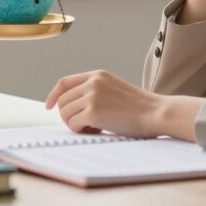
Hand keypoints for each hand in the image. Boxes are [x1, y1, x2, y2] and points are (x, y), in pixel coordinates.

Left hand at [44, 70, 201, 139]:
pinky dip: (81, 130)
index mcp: (97, 75)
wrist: (156, 112)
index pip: (64, 82)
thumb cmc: (138, 107)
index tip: (49, 106)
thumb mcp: (114, 89)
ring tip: (94, 127)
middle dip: (68, 116)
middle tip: (86, 124)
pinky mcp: (93, 112)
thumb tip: (70, 106)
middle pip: (62, 101)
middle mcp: (92, 83)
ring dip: (75, 124)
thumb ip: (95, 91)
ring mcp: (92, 96)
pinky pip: (73, 124)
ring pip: (65, 113)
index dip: (53, 95)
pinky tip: (97, 130)